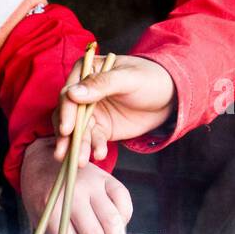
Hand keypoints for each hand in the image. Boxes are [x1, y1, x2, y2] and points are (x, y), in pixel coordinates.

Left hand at [20, 137, 132, 233]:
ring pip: (113, 221)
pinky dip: (124, 222)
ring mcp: (93, 183)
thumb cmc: (43, 196)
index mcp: (52, 207)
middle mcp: (74, 194)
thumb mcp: (42, 220)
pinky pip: (124, 203)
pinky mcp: (108, 178)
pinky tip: (117, 231)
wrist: (44, 160)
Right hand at [53, 54, 176, 164]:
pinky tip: (100, 154)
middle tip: (65, 153)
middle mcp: (83, 93)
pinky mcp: (100, 128)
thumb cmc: (150, 78)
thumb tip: (72, 93)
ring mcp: (91, 112)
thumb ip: (101, 84)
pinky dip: (94, 148)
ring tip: (81, 161)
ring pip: (77, 131)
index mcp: (86, 72)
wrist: (170, 97)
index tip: (66, 129)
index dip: (66, 112)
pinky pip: (93, 140)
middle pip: (68, 115)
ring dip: (78, 147)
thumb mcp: (129, 78)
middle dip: (67, 136)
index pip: (68, 93)